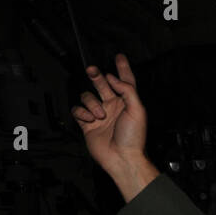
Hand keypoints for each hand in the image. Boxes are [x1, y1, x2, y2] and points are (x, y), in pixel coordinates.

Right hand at [70, 53, 158, 199]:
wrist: (122, 157)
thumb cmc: (133, 138)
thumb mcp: (137, 110)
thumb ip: (127, 90)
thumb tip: (114, 78)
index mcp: (127, 102)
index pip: (124, 81)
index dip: (122, 68)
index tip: (119, 57)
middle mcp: (113, 106)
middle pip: (101, 84)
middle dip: (96, 75)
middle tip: (92, 70)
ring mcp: (99, 114)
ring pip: (87, 96)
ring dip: (92, 104)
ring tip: (101, 116)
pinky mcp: (87, 123)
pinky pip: (78, 110)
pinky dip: (82, 113)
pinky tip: (90, 119)